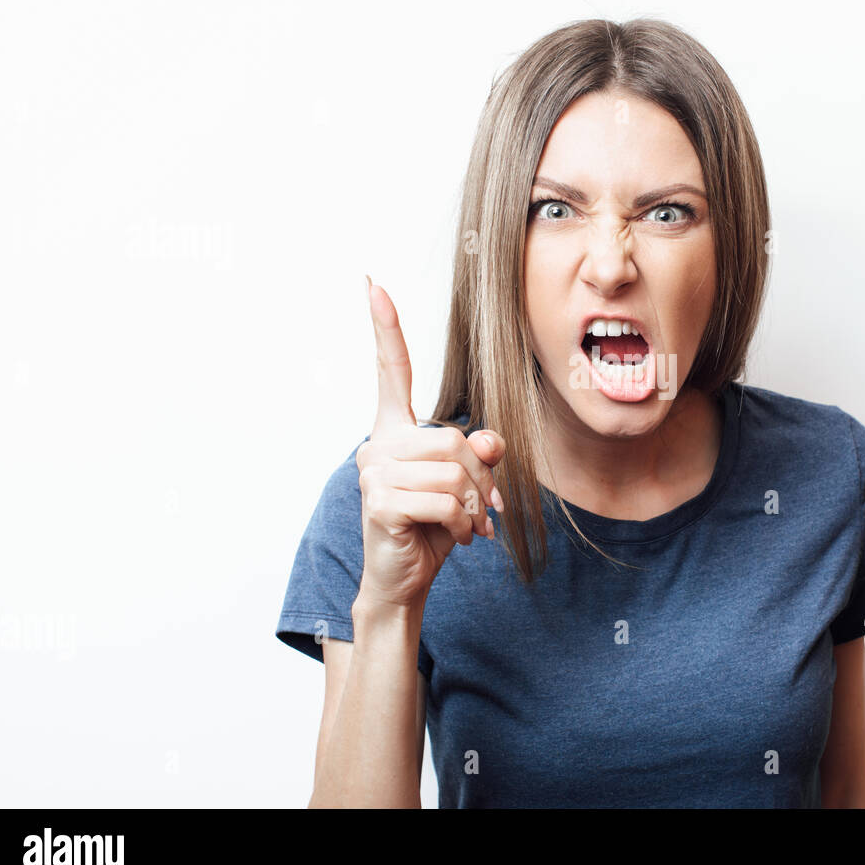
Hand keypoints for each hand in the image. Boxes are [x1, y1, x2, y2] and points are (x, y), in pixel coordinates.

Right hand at [355, 277, 505, 608]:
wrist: (403, 581)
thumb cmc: (431, 529)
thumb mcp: (465, 487)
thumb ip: (479, 456)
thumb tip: (490, 441)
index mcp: (394, 432)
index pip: (391, 373)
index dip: (385, 330)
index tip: (373, 284)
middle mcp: (377, 445)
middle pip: (454, 438)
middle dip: (481, 479)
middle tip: (484, 512)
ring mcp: (374, 472)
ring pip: (454, 471)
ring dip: (474, 505)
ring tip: (468, 527)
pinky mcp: (380, 502)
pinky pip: (444, 499)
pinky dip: (461, 523)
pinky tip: (454, 538)